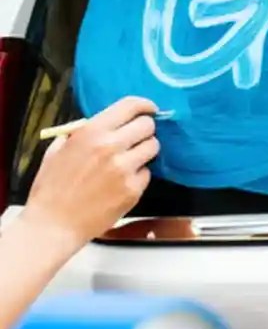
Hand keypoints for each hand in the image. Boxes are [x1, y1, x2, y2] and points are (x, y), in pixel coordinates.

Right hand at [20, 96, 160, 247]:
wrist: (54, 223)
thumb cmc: (52, 187)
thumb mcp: (59, 149)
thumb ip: (83, 133)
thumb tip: (105, 124)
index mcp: (91, 132)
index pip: (131, 106)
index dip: (145, 105)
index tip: (150, 109)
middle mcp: (111, 147)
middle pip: (148, 126)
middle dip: (144, 130)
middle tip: (136, 138)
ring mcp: (125, 169)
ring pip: (153, 148)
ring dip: (144, 151)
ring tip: (127, 160)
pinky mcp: (134, 189)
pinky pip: (147, 174)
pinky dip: (138, 176)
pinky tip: (121, 182)